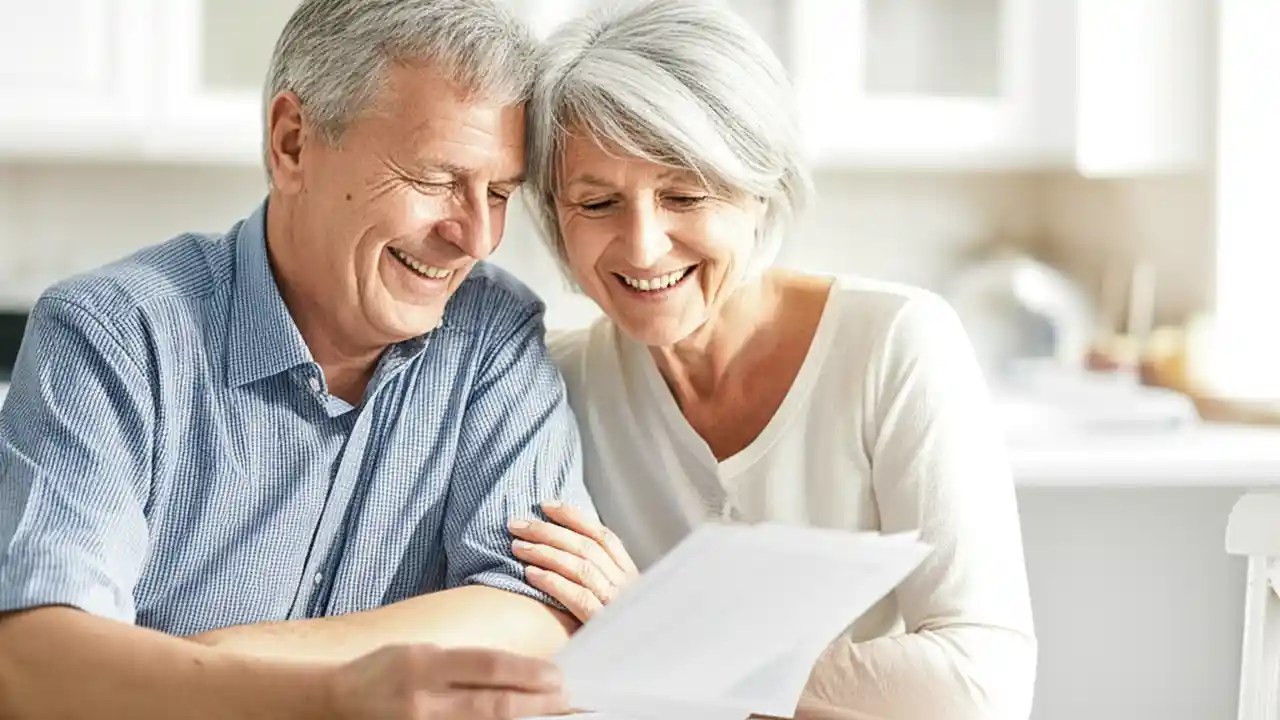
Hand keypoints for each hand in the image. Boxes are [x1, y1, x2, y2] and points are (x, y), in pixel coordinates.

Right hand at [328, 644, 568, 718]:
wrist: (336, 701)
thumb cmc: (385, 670)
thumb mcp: (422, 651)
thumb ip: (463, 663)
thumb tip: (515, 671)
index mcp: (426, 664)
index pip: (488, 667)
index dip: (527, 672)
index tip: (558, 675)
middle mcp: (425, 700)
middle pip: (493, 705)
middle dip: (536, 704)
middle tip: (567, 699)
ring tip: (552, 716)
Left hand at [508, 502, 639, 622]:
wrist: (637, 670)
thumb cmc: (619, 632)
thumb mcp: (616, 599)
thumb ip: (598, 575)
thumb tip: (564, 545)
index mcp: (630, 574)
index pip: (602, 535)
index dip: (574, 517)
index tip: (546, 505)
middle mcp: (626, 584)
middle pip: (585, 547)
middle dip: (549, 530)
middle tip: (517, 523)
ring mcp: (616, 604)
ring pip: (579, 567)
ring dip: (545, 552)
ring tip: (517, 545)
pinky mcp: (602, 624)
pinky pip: (577, 597)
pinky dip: (553, 582)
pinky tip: (530, 573)